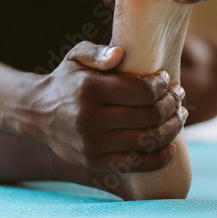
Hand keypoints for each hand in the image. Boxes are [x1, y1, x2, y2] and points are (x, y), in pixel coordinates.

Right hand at [27, 42, 186, 173]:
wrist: (36, 112)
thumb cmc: (66, 80)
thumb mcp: (76, 56)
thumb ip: (98, 52)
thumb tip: (120, 54)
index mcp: (89, 89)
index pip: (141, 91)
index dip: (161, 85)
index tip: (166, 79)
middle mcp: (89, 119)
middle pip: (149, 116)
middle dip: (172, 105)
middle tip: (179, 96)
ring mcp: (92, 144)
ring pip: (147, 140)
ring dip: (172, 128)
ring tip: (179, 116)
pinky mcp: (95, 163)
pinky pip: (136, 165)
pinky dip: (159, 158)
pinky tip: (170, 146)